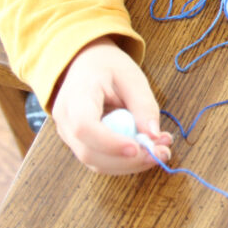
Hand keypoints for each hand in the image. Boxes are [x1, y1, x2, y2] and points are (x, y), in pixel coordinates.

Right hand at [51, 36, 172, 173]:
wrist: (86, 63)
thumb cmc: (108, 67)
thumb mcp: (132, 78)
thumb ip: (143, 105)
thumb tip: (154, 135)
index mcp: (76, 96)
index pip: (85, 127)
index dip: (110, 143)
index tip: (138, 148)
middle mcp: (65, 120)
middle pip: (90, 152)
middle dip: (128, 160)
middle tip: (161, 152)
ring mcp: (68, 134)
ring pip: (96, 162)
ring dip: (130, 164)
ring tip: (160, 150)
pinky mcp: (79, 143)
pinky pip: (100, 159)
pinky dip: (124, 160)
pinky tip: (146, 150)